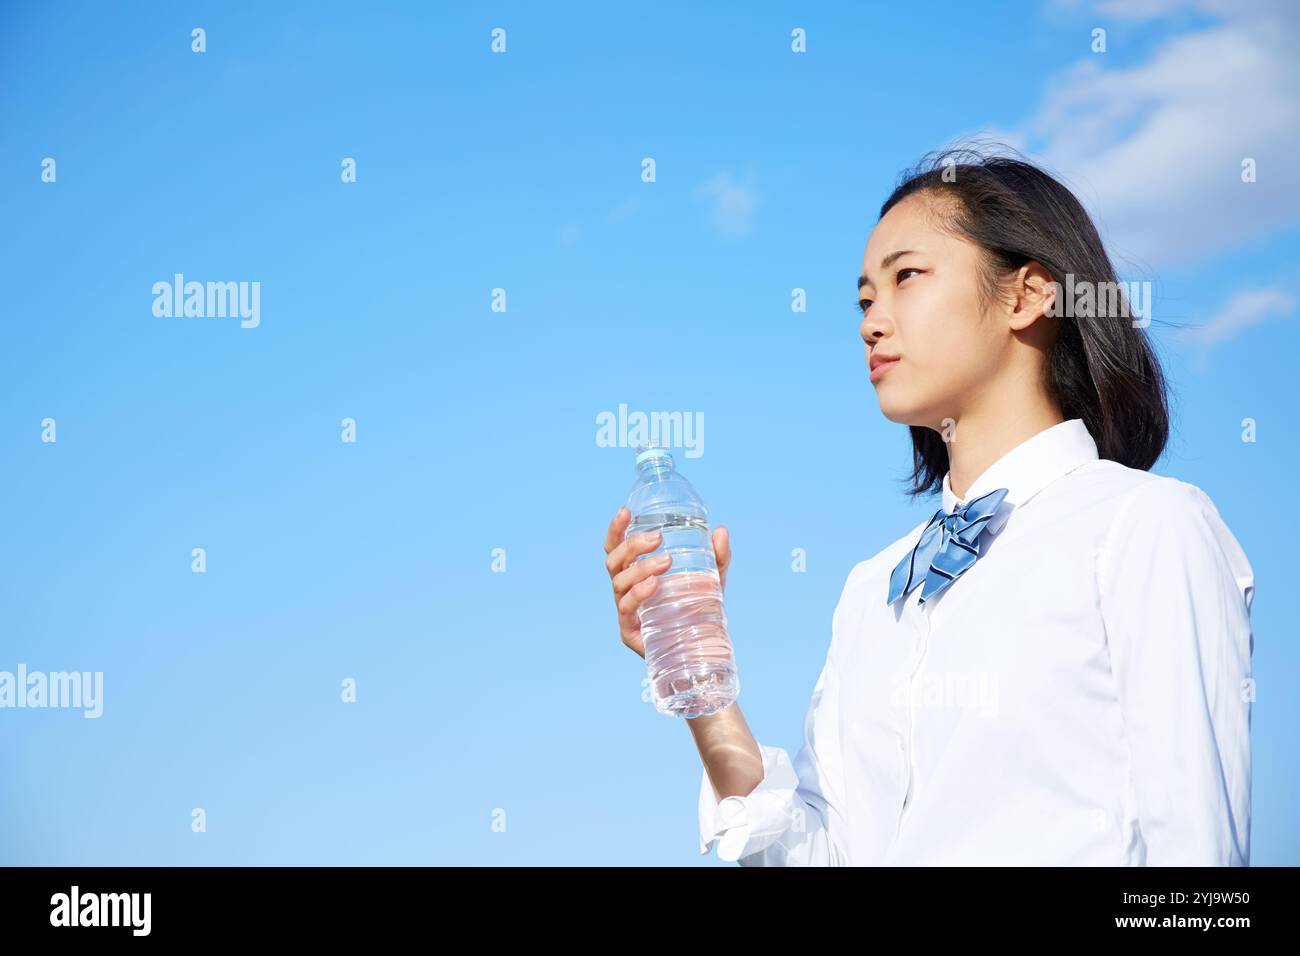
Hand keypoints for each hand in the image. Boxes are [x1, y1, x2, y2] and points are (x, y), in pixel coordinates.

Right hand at [604, 507, 730, 658]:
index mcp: (635, 572)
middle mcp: (625, 589)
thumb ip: (718, 556)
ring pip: (619, 581)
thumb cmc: (698, 610)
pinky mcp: (629, 630)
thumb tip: (721, 530)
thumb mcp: (712, 580)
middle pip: (614, 560)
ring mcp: (625, 609)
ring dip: (640, 567)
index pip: (616, 547)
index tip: (626, 511)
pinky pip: (626, 607)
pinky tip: (654, 584)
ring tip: (667, 561)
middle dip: (632, 545)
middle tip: (657, 538)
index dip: (616, 529)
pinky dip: (638, 593)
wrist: (700, 650)